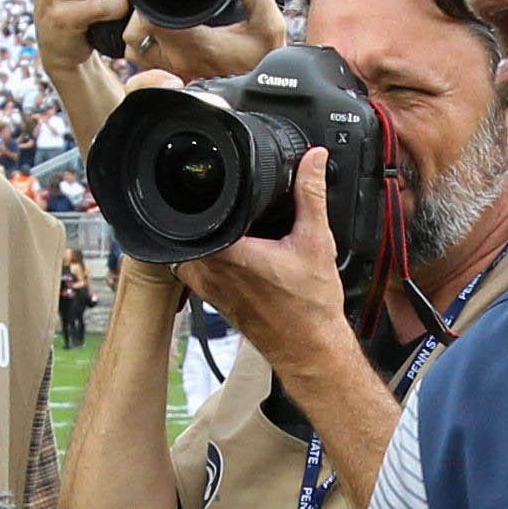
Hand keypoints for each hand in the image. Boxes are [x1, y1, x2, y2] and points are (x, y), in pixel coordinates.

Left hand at [125, 0, 288, 86]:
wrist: (266, 95)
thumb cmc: (265, 63)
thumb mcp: (271, 24)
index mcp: (198, 45)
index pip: (151, 18)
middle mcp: (179, 62)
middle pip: (136, 31)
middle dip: (143, 11)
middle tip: (162, 0)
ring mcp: (172, 73)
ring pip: (134, 47)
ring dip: (141, 30)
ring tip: (161, 16)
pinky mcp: (170, 79)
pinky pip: (140, 63)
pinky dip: (144, 47)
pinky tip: (163, 35)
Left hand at [178, 148, 358, 381]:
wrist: (310, 348)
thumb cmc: (310, 308)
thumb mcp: (317, 242)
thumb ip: (311, 195)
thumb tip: (312, 160)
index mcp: (229, 253)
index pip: (197, 212)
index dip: (205, 194)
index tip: (220, 186)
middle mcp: (211, 272)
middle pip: (191, 228)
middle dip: (208, 213)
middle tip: (232, 205)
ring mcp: (207, 287)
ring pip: (190, 248)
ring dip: (206, 235)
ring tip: (232, 226)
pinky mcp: (211, 298)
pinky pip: (196, 267)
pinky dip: (209, 255)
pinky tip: (234, 251)